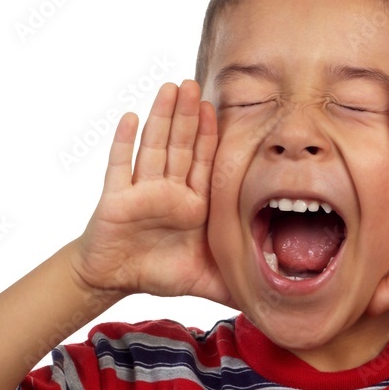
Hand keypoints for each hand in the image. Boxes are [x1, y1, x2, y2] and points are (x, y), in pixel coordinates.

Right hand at [70, 80, 232, 306]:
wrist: (115, 279)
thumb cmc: (160, 271)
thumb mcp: (205, 280)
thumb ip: (237, 287)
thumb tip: (273, 305)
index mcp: (193, 203)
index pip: (204, 162)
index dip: (209, 135)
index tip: (217, 107)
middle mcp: (169, 190)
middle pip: (180, 146)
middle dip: (187, 115)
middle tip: (195, 83)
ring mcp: (141, 190)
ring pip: (154, 147)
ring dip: (161, 117)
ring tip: (170, 87)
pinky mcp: (115, 198)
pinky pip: (120, 166)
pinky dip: (124, 142)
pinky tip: (131, 117)